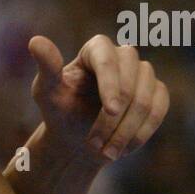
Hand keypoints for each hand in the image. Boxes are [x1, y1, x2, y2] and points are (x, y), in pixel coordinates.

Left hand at [28, 35, 169, 162]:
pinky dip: (142, 132)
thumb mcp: (47, 92)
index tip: (111, 110)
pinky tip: (124, 149)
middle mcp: (123, 56)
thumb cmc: (60, 111)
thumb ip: (46, 68)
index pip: (108, 58)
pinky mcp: (157, 93)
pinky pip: (159, 110)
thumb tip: (35, 41)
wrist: (78, 137)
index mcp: (95, 49)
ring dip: (126, 131)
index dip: (112, 84)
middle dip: (114, 117)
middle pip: (131, 80)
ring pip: (146, 99)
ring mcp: (143, 74)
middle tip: (95, 144)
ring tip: (105, 152)